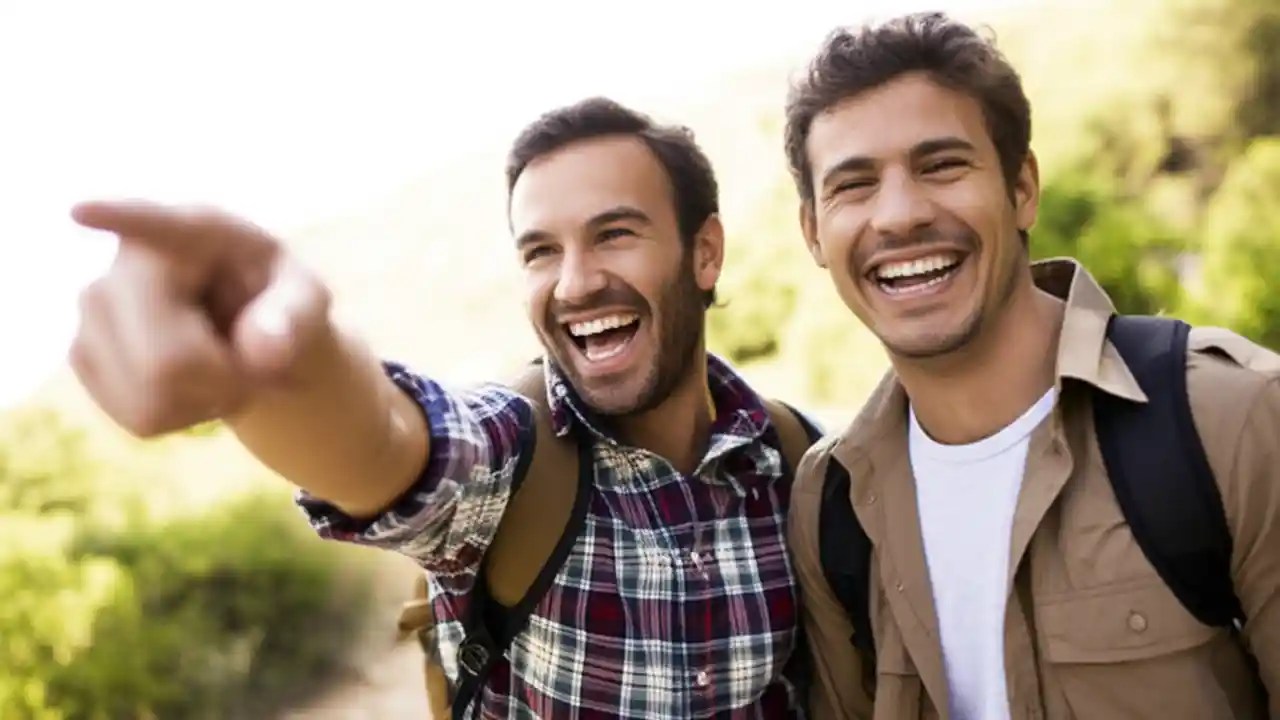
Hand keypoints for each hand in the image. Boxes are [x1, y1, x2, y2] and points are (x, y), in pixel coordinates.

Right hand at [68, 200, 331, 436]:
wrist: (244, 330)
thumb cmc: (278, 302)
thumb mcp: (307, 300)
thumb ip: (296, 317)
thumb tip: (263, 352)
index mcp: (193, 231)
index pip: (152, 223)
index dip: (115, 216)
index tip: (81, 210)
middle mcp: (128, 262)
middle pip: (166, 361)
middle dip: (223, 383)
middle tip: (255, 368)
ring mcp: (93, 308)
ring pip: (150, 397)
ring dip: (206, 401)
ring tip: (226, 368)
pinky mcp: (82, 353)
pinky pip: (139, 417)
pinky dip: (182, 416)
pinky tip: (193, 385)